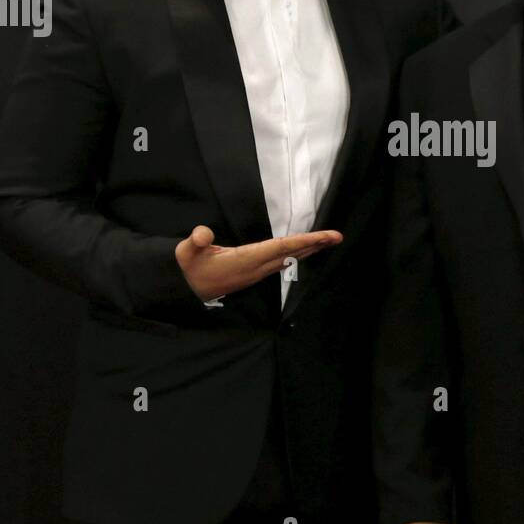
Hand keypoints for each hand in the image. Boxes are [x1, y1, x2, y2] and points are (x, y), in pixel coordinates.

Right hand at [173, 224, 341, 301]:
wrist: (186, 290)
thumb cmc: (189, 268)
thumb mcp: (186, 252)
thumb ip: (195, 241)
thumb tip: (203, 234)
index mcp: (245, 261)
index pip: (280, 248)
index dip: (302, 241)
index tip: (323, 237)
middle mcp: (256, 268)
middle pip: (291, 254)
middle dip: (315, 245)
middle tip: (337, 236)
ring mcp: (257, 272)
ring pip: (289, 259)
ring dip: (309, 249)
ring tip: (327, 240)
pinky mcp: (255, 273)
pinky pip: (282, 261)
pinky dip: (297, 253)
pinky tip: (305, 250)